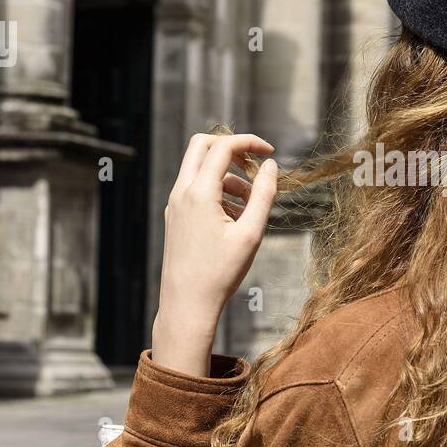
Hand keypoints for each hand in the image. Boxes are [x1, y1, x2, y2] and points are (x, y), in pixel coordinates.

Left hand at [151, 133, 278, 374]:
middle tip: (255, 165)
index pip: (223, 147)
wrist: (187, 304)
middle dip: (232, 148)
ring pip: (199, 168)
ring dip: (227, 174)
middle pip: (202, 146)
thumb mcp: (251, 233)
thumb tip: (271, 166)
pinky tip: (235, 217)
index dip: (250, 143)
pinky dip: (217, 190)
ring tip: (251, 203)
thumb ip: (264, 195)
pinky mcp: (175, 216)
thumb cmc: (219, 273)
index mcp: (199, 193)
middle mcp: (181, 192)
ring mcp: (175, 204)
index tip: (271, 152)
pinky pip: (195, 188)